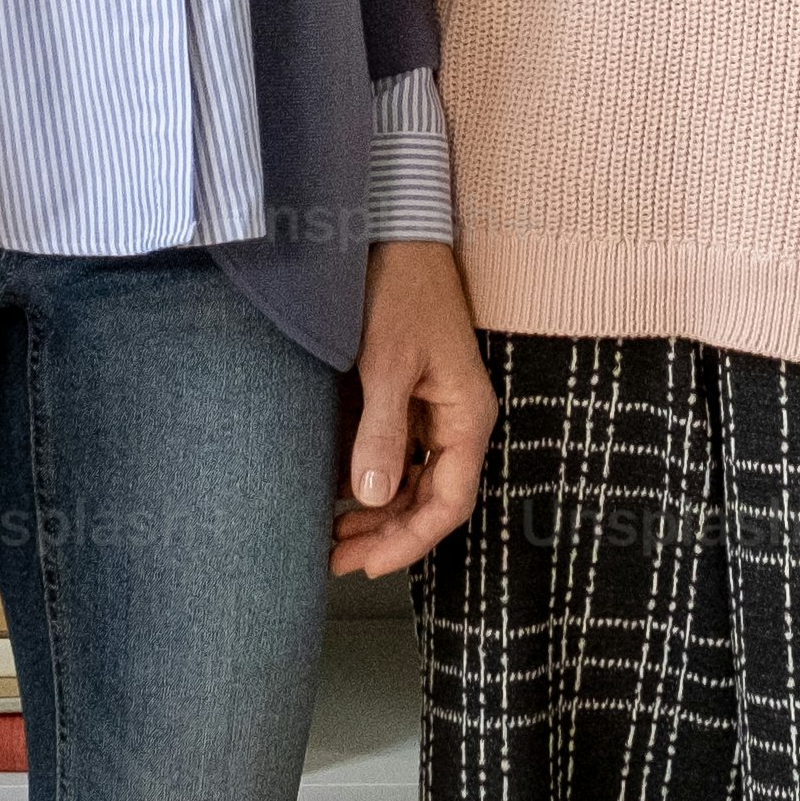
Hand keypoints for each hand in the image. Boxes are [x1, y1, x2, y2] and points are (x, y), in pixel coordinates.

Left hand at [333, 243, 491, 577]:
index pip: (447, 503)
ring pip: (413, 481)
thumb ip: (382, 431)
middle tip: (336, 560)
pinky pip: (399, 454)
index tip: (367, 565)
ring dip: (377, 513)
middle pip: (430, 500)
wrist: (395, 235)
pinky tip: (338, 492)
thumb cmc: (400, 291)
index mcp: (466, 417)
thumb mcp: (386, 362)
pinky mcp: (413, 396)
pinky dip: (372, 478)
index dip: (409, 541)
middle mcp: (457, 420)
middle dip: (387, 536)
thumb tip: (373, 496)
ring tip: (333, 536)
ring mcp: (436, 409)